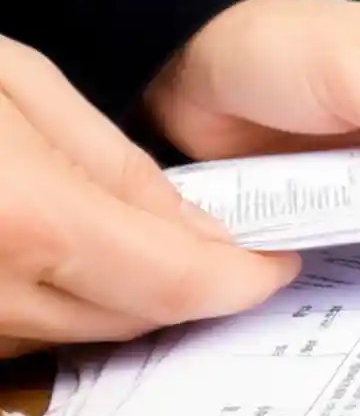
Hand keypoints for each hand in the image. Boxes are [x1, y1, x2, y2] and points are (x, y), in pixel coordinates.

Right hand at [0, 37, 299, 359]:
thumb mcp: (19, 85)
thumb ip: (117, 166)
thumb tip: (195, 230)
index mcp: (30, 215)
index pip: (174, 279)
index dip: (242, 276)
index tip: (278, 260)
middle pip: (137, 313)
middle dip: (197, 284)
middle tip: (236, 251)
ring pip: (83, 330)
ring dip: (134, 294)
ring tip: (164, 243)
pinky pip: (28, 329)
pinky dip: (73, 298)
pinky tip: (87, 255)